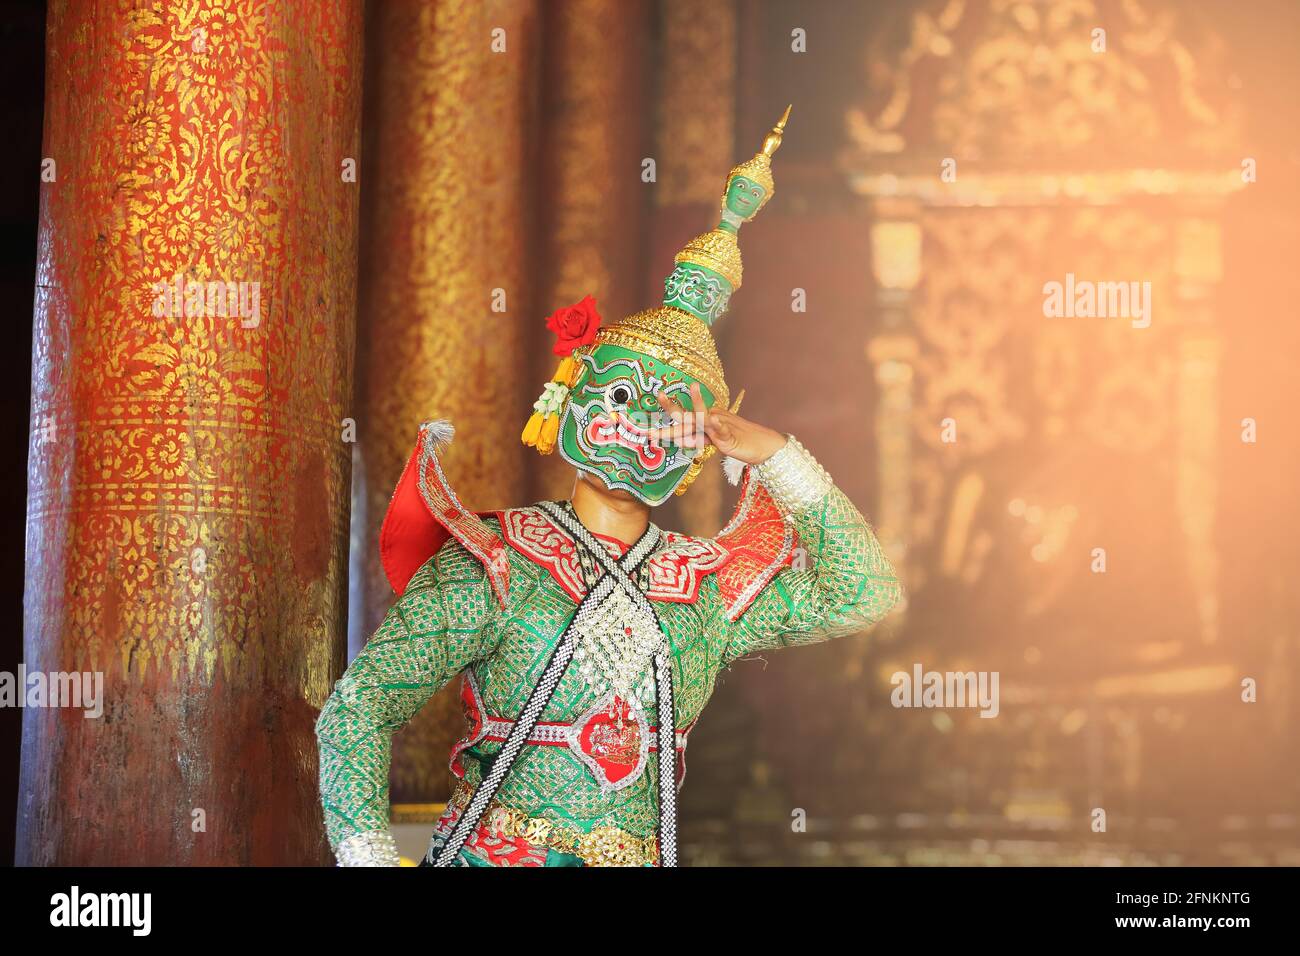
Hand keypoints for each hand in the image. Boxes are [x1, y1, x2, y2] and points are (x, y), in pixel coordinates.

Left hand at [650, 383, 786, 465]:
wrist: (764, 446)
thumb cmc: (740, 442)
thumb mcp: (714, 441)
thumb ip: (698, 439)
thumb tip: (680, 440)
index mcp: (705, 421)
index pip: (684, 415)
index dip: (669, 407)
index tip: (655, 398)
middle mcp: (711, 420)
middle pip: (688, 414)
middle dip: (672, 407)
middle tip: (659, 395)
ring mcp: (721, 427)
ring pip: (704, 419)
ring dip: (695, 408)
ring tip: (684, 403)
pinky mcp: (731, 438)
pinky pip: (724, 431)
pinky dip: (719, 426)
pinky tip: (714, 421)